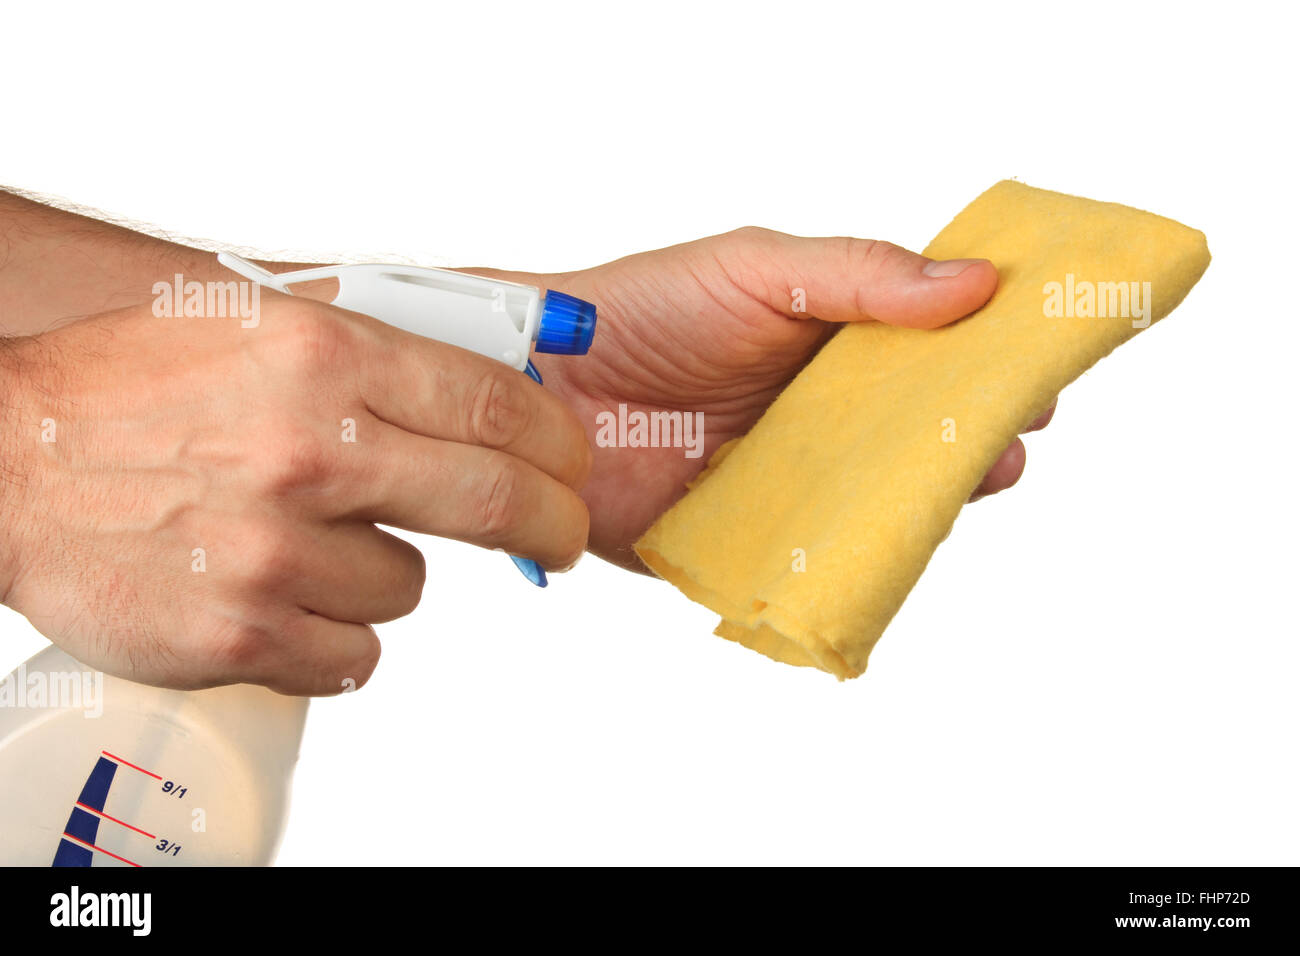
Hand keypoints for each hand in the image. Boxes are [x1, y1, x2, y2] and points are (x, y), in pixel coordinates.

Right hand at [0, 293, 589, 692]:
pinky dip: (336, 635)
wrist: (8, 460)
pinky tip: (282, 596)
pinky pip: (356, 655)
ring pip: (411, 589)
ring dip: (387, 574)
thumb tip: (499, 386)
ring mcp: (274, 550)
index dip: (557, 444)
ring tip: (311, 544)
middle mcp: (308, 449)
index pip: (496, 407)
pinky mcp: (241, 632)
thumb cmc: (131, 390)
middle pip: (496, 501)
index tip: (571, 465)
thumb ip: (380, 355)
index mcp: (322, 356)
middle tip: (560, 534)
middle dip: (552, 524)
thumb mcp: (261, 326)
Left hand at [514, 228, 1055, 567]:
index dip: (987, 355)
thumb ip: (859, 276)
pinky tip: (891, 544)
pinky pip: (819, 555)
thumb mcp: (754, 269)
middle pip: (917, 430)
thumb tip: (977, 284)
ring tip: (971, 478)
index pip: (928, 350)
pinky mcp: (748, 540)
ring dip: (930, 495)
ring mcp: (786, 480)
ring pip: (880, 497)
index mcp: (826, 343)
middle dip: (974, 431)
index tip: (1039, 360)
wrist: (542, 388)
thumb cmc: (640, 312)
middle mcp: (814, 414)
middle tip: (1014, 429)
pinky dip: (859, 556)